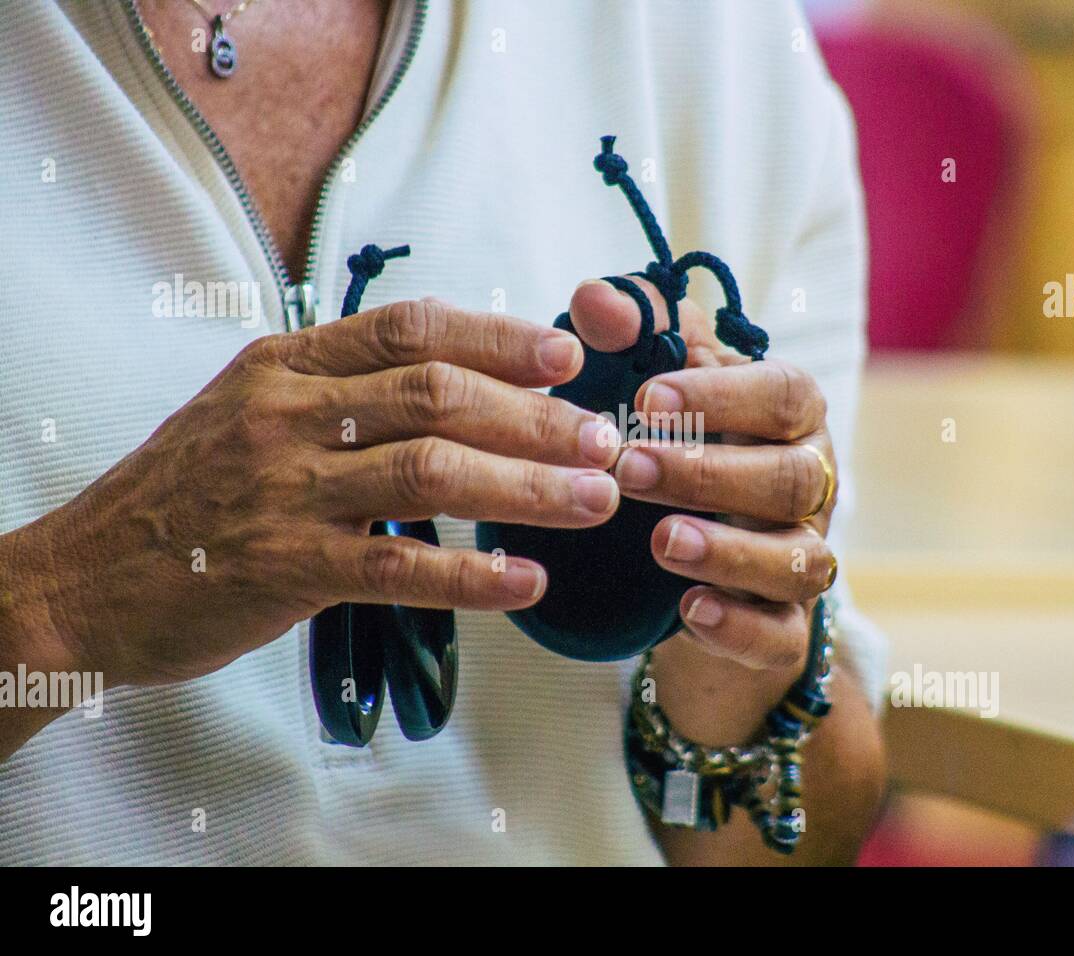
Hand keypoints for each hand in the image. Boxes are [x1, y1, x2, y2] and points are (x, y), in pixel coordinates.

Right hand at [0, 298, 623, 691]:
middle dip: (536, 418)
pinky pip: (397, 567)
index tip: (566, 355)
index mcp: (286, 363)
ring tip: (593, 502)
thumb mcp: (252, 408)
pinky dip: (471, 574)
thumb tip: (464, 386)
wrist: (87, 575)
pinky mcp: (283, 568)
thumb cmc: (189, 491)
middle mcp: (286, 412)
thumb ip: (344, 392)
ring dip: (526, 488)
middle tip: (604, 442)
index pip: (409, 327)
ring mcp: (284, 489)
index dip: (498, 337)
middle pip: (438, 395)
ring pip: (431, 472)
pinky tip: (525, 582)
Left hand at [567, 278, 837, 744]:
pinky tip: (688, 613)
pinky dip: (738, 625)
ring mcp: (800, 560)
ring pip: (798, 560)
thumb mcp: (659, 387)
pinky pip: (778, 634)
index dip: (721, 395)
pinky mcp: (781, 629)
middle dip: (710, 472)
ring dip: (730, 550)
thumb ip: (633, 335)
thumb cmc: (680, 448)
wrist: (689, 564)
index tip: (645, 396)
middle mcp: (811, 488)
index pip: (784, 395)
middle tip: (629, 469)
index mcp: (792, 419)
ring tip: (661, 542)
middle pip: (791, 478)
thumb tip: (593, 299)